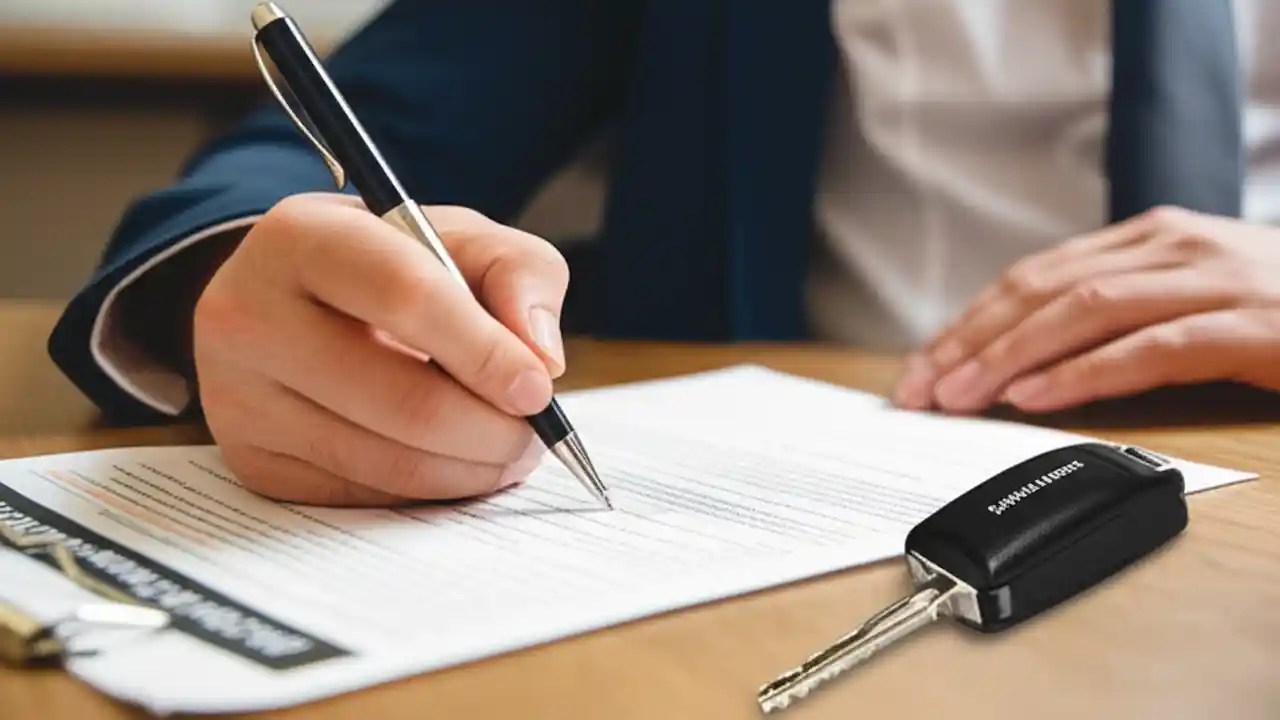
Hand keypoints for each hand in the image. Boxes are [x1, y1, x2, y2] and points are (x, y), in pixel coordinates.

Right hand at [194, 193, 568, 504]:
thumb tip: (542, 361)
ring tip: (510, 450)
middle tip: (536, 435)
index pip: (406, 295)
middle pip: (400, 398)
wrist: (290, 301)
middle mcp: (247, 313)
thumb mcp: (458, 238)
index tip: (539, 389)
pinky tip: (454, 463)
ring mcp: (238, 395)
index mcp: (300, 236)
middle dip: (492, 429)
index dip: (485, 351)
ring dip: (471, 469)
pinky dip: (428, 488)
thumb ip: (519, 274)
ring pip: (385, 460)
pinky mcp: (249, 460)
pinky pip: (362, 493)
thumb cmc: (389, 265)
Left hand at [893, 206, 1279, 413]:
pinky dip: (1083, 374)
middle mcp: (1171, 249)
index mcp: (1149, 240)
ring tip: (957, 396)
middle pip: (1041, 291)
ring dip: (1008, 358)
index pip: (1033, 277)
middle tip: (918, 388)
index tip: (921, 365)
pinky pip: (1149, 348)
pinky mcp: (1247, 325)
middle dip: (969, 341)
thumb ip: (1116, 314)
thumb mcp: (1186, 299)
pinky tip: (1033, 398)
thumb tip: (1026, 359)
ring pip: (1082, 312)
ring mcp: (1211, 282)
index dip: (969, 322)